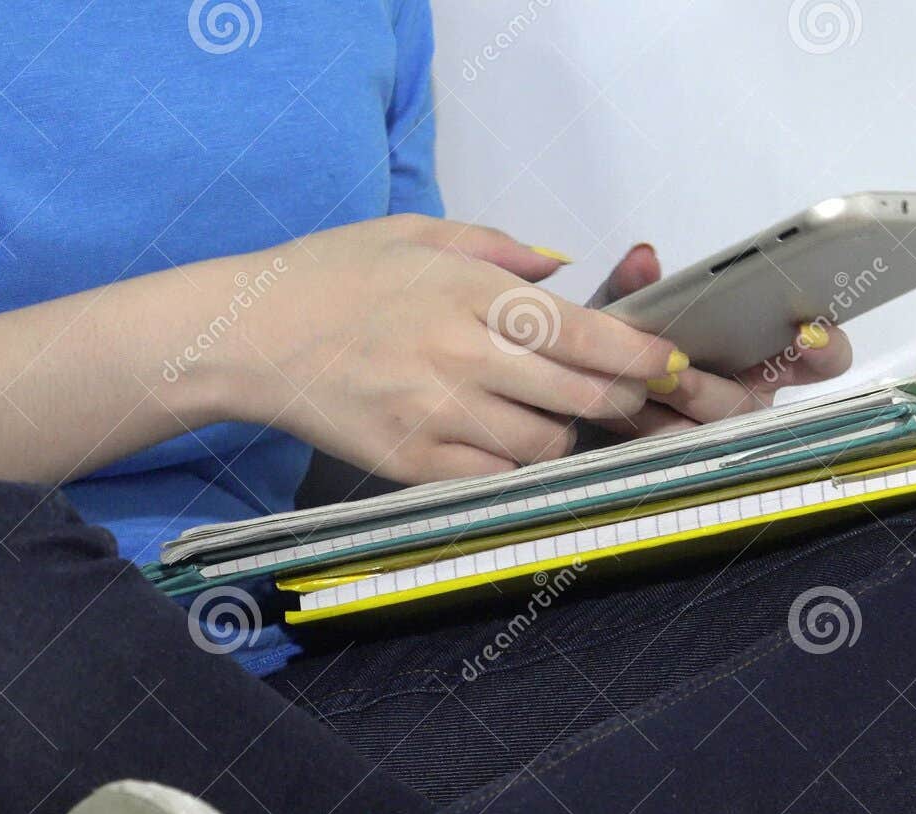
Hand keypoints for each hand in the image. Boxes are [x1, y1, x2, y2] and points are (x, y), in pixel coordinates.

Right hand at [227, 215, 685, 483]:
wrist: (245, 336)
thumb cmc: (327, 278)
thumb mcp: (413, 233)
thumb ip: (497, 247)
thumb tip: (561, 266)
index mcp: (469, 291)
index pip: (587, 334)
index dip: (644, 357)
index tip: (670, 367)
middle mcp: (460, 355)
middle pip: (582, 395)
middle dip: (619, 400)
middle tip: (622, 395)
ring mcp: (435, 415)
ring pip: (546, 445)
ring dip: (561, 433)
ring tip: (541, 413)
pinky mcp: (410, 463)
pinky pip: (495, 478)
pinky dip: (511, 465)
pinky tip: (496, 441)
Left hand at [582, 243, 853, 437]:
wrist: (570, 406)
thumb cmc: (614, 354)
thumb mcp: (617, 314)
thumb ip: (633, 287)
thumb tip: (642, 258)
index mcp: (753, 357)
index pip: (817, 357)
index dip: (825, 348)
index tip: (808, 332)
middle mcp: (742, 399)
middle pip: (752, 406)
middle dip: (712, 388)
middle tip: (676, 372)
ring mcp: (713, 437)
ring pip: (712, 437)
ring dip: (676, 412)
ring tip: (647, 389)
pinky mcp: (677, 467)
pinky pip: (675, 462)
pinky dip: (649, 435)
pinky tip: (627, 417)